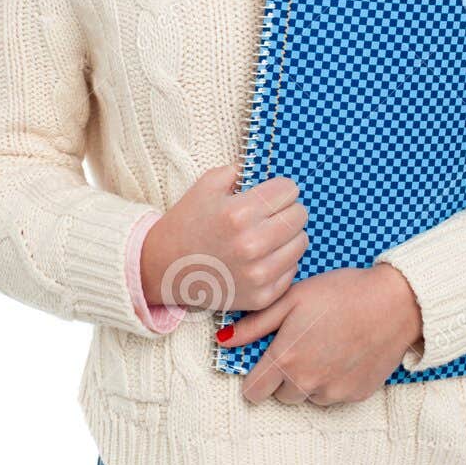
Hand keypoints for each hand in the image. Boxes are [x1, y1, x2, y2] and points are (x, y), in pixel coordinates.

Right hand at [141, 165, 308, 312]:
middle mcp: (251, 245)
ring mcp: (258, 274)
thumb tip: (269, 168)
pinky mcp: (262, 297)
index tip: (269, 194)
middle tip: (269, 215)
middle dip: (287, 210)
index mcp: (238, 214)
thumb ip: (239, 170)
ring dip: (288, 236)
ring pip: (301, 242)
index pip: (289, 190)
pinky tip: (261, 259)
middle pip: (299, 215)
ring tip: (266, 236)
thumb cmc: (187, 222)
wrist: (164, 268)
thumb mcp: (206, 186)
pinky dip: (281, 262)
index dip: (280, 189)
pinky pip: (292, 270)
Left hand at [221, 265, 423, 405]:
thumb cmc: (342, 293)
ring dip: (310, 379)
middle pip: (281, 395)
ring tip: (327, 345)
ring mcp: (333, 393)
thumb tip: (223, 340)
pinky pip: (334, 395)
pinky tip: (346, 353)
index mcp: (286, 359)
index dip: (254, 378)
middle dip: (285, 376)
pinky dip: (335, 380)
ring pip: (308, 396)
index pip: (253, 393)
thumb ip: (255, 324)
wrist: (396, 303)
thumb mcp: (293, 299)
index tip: (264, 363)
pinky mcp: (356, 395)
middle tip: (302, 344)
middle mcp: (307, 384)